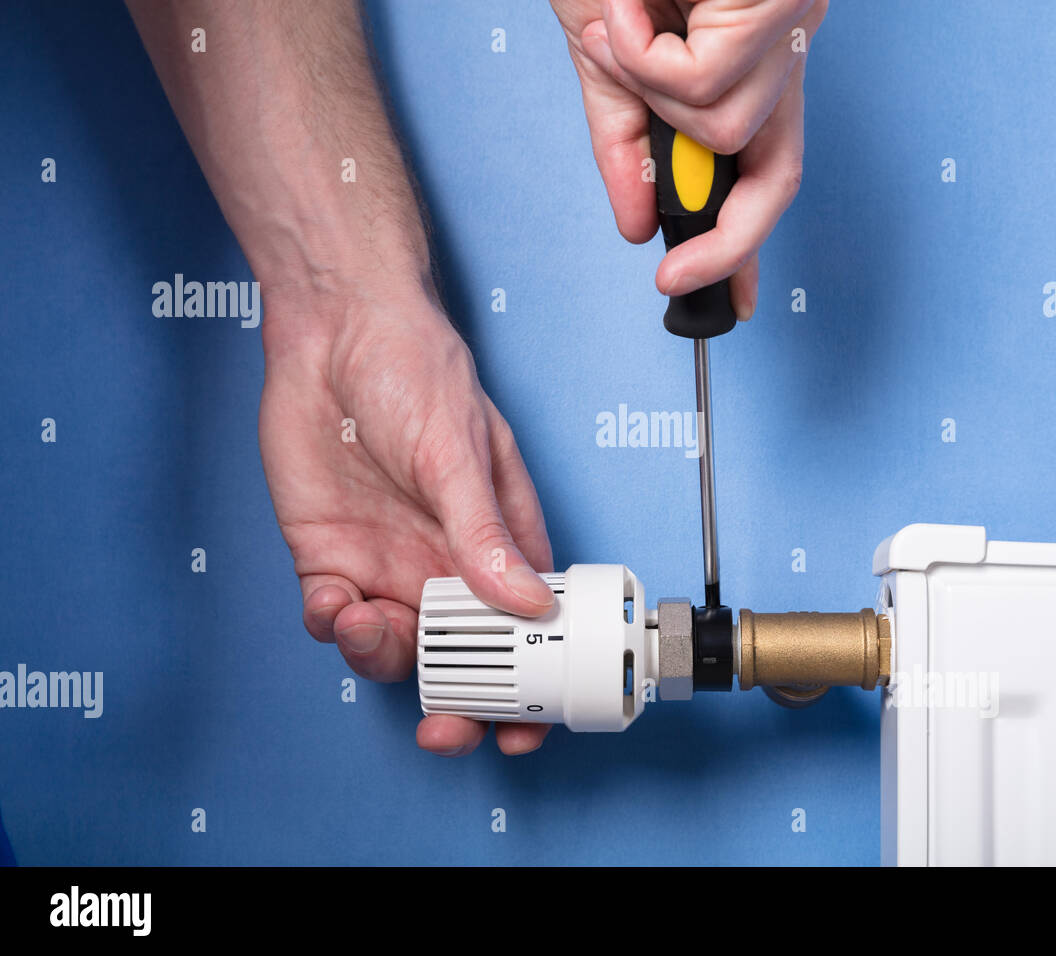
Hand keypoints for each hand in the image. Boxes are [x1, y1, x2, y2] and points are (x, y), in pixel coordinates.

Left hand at [259, 286, 554, 755]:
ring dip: (383, 658)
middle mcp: (446, 562)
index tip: (523, 731)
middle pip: (460, 659)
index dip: (530, 689)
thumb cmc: (415, 369)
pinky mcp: (329, 555)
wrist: (333, 329)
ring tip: (367, 624)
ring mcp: (387, 562)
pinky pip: (332, 617)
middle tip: (444, 728)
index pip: (526, 629)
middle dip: (456, 705)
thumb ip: (485, 532)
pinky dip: (333, 626)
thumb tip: (529, 602)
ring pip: (392, 648)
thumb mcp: (459, 450)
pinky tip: (333, 603)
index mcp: (498, 540)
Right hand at [552, 0, 826, 317]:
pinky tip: (624, 13)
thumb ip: (625, 147)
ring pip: (728, 133)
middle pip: (775, 178)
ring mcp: (789, 23)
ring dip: (649, 92)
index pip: (766, 174)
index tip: (736, 300)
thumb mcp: (607, 61)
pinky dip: (645, 57)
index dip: (747, 243)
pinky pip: (708, 85)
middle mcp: (781, 47)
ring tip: (618, 31)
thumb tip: (638, 227)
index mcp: (749, 64)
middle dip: (723, 239)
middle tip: (673, 274)